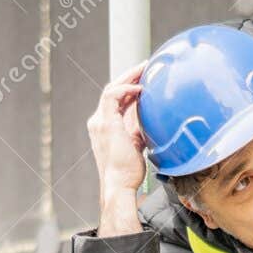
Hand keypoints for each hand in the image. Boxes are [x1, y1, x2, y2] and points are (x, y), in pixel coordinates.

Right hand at [87, 62, 147, 234]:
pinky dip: (126, 89)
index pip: (116, 101)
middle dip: (130, 76)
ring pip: (111, 88)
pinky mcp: (105, 123)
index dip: (129, 88)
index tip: (145, 81)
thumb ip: (140, 130)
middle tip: (146, 66)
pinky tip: (140, 88)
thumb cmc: (129, 174)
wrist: (119, 186)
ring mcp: (99, 122)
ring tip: (144, 69)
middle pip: (113, 90)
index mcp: (105, 127)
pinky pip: (112, 95)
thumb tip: (153, 120)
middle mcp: (98, 122)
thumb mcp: (137, 146)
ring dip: (128, 77)